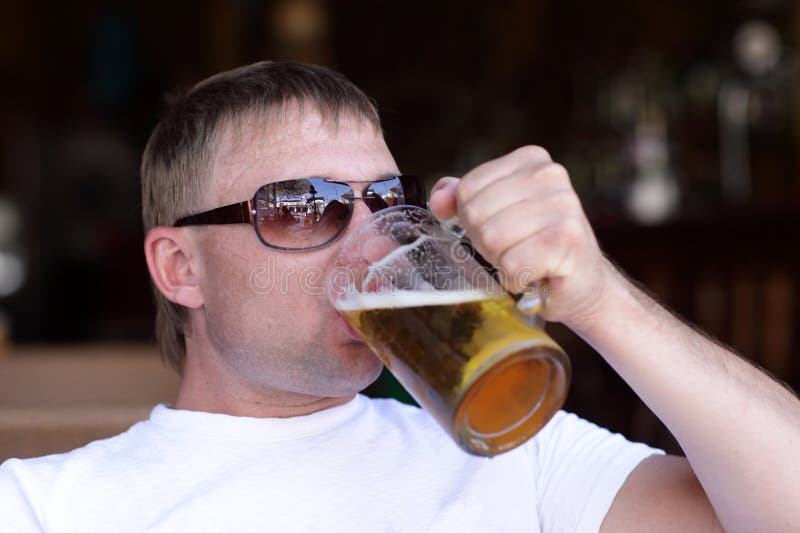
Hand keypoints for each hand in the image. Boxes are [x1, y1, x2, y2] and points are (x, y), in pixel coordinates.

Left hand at [428, 146, 610, 325]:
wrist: (584, 284)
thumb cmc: (536, 248)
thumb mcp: (497, 214)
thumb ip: (464, 199)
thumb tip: (439, 200)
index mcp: (531, 160)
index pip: (468, 188)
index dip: (471, 219)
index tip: (500, 230)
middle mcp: (550, 175)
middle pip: (476, 214)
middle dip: (485, 243)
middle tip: (513, 250)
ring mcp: (563, 204)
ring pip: (492, 239)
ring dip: (501, 262)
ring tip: (525, 261)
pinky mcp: (567, 238)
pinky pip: (512, 263)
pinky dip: (515, 278)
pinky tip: (534, 275)